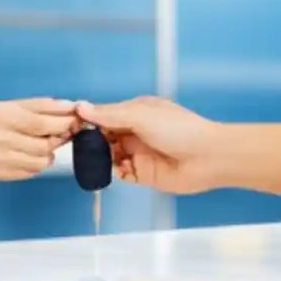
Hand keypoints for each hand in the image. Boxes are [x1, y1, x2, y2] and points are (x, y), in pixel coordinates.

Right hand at [0, 98, 78, 182]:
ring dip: (50, 151)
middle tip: (65, 130)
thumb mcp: (11, 105)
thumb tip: (70, 107)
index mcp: (2, 117)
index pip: (42, 123)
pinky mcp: (2, 174)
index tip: (75, 119)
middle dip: (61, 137)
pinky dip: (38, 162)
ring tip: (45, 141)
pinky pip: (32, 171)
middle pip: (45, 144)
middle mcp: (0, 140)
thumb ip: (41, 106)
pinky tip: (30, 152)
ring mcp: (0, 160)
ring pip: (42, 161)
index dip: (64, 122)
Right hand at [75, 96, 222, 194]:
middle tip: (78, 146)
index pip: (105, 115)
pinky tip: (118, 169)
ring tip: (96, 159)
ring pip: (110, 156)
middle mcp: (136, 131)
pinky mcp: (144, 174)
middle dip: (92, 141)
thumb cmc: (180, 129)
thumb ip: (110, 114)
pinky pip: (122, 174)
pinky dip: (116, 172)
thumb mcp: (141, 115)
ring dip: (102, 158)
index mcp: (137, 112)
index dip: (89, 121)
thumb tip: (82, 107)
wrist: (208, 157)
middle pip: (105, 136)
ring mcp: (140, 153)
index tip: (72, 125)